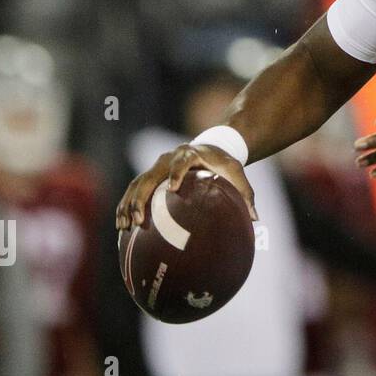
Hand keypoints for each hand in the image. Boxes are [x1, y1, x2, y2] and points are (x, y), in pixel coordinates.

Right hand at [115, 143, 257, 230]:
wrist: (211, 148)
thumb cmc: (225, 164)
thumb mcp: (236, 173)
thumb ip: (246, 193)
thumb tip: (255, 219)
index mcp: (191, 154)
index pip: (182, 161)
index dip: (176, 173)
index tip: (173, 188)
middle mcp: (168, 159)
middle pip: (150, 176)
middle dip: (141, 198)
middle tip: (138, 220)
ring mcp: (156, 167)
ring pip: (137, 184)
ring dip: (128, 205)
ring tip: (124, 227)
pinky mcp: (150, 177)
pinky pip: (133, 190)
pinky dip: (125, 206)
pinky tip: (121, 226)